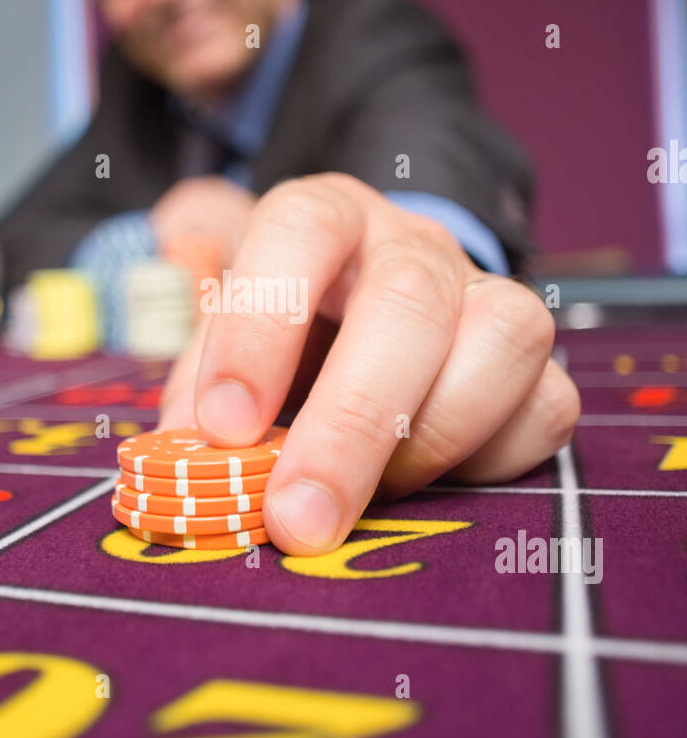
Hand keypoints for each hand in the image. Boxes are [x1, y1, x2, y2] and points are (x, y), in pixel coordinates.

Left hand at [158, 172, 579, 553]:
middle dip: (351, 422)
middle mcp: (414, 246)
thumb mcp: (229, 356)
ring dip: (429, 437)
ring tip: (374, 493)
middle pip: (408, 299)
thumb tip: (192, 469)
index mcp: (327, 220)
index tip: (224, 427)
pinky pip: (546, 408)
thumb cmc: (289, 349)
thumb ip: (203, 399)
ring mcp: (489, 297)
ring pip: (502, 336)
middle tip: (298, 517)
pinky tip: (433, 483)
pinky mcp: (539, 367)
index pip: (303, 227)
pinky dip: (488, 462)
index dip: (262, 325)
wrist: (367, 336)